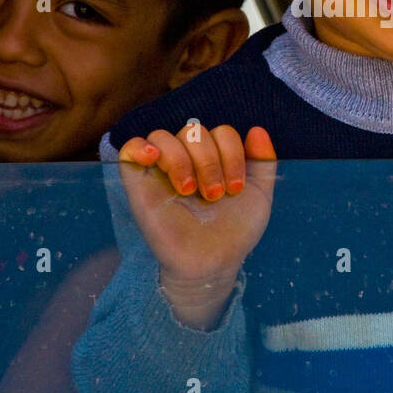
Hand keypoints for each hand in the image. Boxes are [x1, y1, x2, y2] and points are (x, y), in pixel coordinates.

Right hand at [118, 125, 276, 329]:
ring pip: (163, 136)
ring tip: (190, 191)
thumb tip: (257, 129)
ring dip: (181, 160)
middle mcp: (187, 160)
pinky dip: (140, 147)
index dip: (232, 153)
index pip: (220, 132)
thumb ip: (263, 161)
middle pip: (193, 131)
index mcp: (214, 158)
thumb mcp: (259, 194)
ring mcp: (161, 171)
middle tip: (214, 195)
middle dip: (209, 161)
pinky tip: (154, 158)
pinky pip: (129, 149)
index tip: (235, 187)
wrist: (214, 263)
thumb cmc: (235, 230)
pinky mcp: (139, 185)